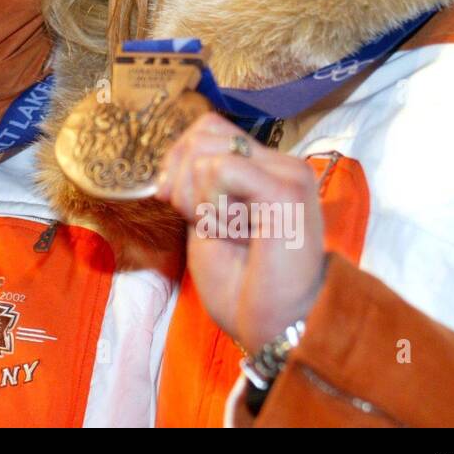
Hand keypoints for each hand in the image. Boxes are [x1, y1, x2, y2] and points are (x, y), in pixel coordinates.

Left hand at [152, 112, 326, 354]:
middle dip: (183, 181)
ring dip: (199, 200)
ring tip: (228, 232)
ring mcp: (288, 173)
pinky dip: (212, 206)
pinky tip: (235, 233)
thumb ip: (194, 189)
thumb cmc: (244, 286)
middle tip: (207, 224)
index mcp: (264, 168)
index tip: (176, 202)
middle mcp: (280, 163)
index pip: (209, 127)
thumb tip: (165, 169)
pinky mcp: (286, 189)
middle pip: (204, 132)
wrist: (277, 326)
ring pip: (207, 152)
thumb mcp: (207, 225)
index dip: (178, 159)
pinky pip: (222, 170)